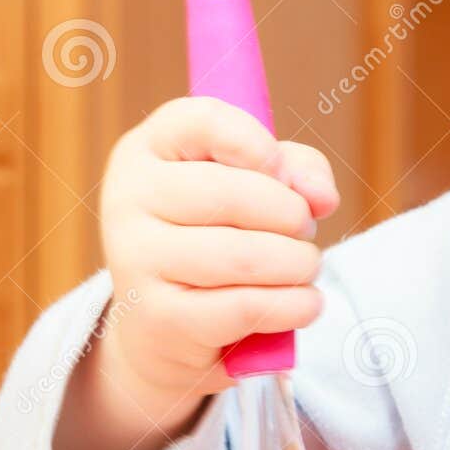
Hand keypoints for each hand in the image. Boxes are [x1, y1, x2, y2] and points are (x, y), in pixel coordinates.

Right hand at [98, 95, 339, 403]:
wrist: (164, 329)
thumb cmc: (216, 237)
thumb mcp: (253, 185)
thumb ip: (297, 169)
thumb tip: (320, 195)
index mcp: (146, 150)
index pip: (202, 121)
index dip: (256, 143)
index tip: (279, 169)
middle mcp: (129, 199)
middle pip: (236, 195)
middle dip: (294, 216)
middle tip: (304, 232)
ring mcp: (136, 260)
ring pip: (246, 257)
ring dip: (299, 265)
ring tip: (304, 268)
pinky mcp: (160, 319)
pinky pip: (248, 307)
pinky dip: (293, 305)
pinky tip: (304, 302)